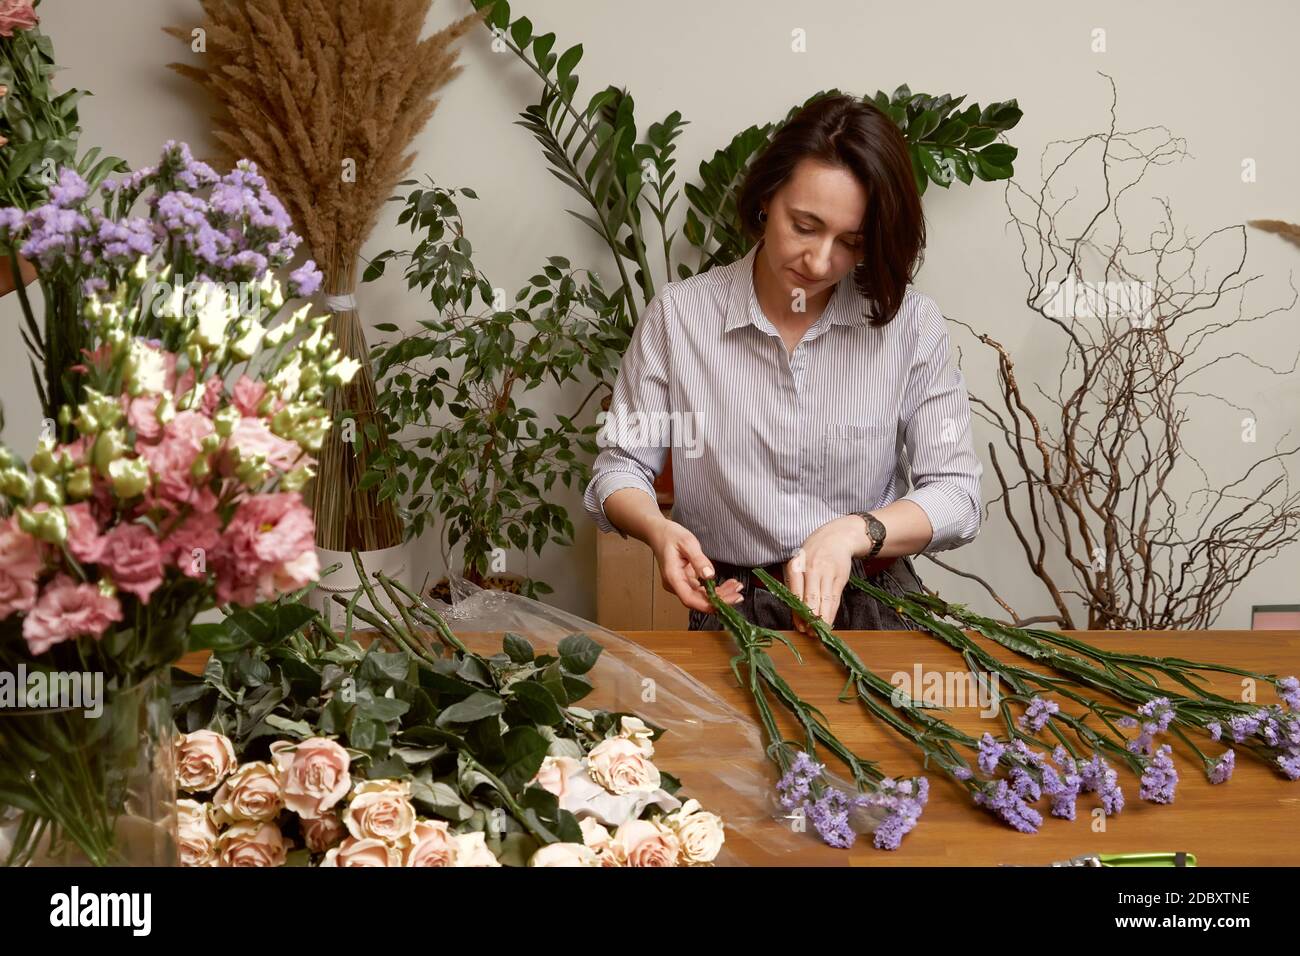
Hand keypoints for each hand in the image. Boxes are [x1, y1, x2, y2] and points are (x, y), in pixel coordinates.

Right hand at [648, 518, 743, 612]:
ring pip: (702, 597)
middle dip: (719, 600)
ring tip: (737, 587)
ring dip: (720, 595)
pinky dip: (715, 589)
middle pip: (698, 600)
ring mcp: (680, 585)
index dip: (707, 605)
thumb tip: (710, 575)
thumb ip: (699, 560)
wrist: (658, 533)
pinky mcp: (686, 582)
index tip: (725, 603)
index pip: (689, 599)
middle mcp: (675, 585)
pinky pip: (702, 590)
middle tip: (738, 594)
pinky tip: (728, 585)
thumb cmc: (670, 536)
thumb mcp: (687, 543)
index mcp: (672, 577)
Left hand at [784, 516, 864, 633]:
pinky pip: (835, 599)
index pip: (795, 594)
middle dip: (810, 619)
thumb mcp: (799, 563)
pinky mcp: (840, 577)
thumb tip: (796, 613)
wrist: (837, 537)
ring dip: (822, 619)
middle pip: (810, 598)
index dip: (798, 613)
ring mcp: (827, 573)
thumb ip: (796, 585)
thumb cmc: (813, 553)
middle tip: (809, 633)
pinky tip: (829, 622)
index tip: (800, 626)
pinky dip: (832, 612)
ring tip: (819, 632)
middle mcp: (811, 569)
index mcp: (796, 566)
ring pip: (824, 601)